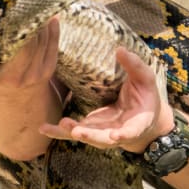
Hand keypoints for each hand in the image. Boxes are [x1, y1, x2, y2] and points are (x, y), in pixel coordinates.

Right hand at [0, 3, 59, 93]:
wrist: (13, 97)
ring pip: (39, 46)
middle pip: (21, 51)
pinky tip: (50, 16)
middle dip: (23, 30)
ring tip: (37, 5)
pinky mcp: (48, 70)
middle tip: (24, 5)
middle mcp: (12, 78)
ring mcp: (32, 75)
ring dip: (39, 26)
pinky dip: (52, 30)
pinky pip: (53, 46)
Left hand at [41, 47, 170, 153]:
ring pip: (86, 136)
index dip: (124, 134)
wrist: (142, 113)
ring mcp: (102, 133)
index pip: (132, 131)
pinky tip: (43, 127)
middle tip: (78, 131)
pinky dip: (59, 131)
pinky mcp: (90, 128)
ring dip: (72, 132)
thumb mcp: (145, 80)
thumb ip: (135, 66)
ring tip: (60, 125)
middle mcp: (118, 132)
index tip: (115, 135)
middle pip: (104, 139)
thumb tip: (120, 49)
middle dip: (90, 136)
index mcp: (137, 123)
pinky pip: (73, 132)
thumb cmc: (145, 95)